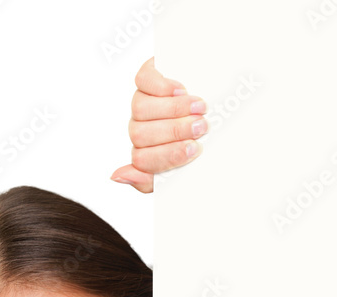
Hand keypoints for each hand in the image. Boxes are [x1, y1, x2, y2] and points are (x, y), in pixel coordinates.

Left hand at [110, 56, 207, 193]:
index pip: (142, 162)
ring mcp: (141, 104)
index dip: (166, 156)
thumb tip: (118, 176)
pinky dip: (162, 86)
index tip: (194, 149)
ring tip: (201, 107)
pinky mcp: (147, 76)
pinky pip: (143, 81)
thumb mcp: (191, 163)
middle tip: (202, 126)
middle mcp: (140, 130)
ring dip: (173, 109)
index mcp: (147, 155)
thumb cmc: (203, 137)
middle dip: (175, 131)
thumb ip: (159, 179)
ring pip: (140, 109)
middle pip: (140, 135)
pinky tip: (182, 90)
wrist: (219, 96)